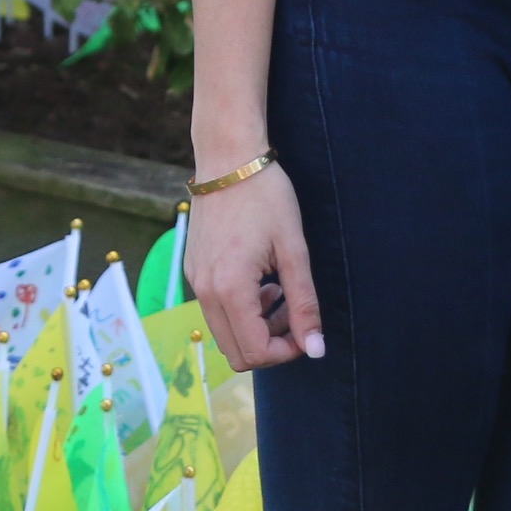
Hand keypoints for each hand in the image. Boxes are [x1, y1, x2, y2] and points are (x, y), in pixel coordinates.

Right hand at [185, 164, 324, 370]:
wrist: (229, 158)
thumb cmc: (266, 196)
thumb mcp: (293, 250)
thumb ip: (304, 304)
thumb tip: (316, 349)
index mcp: (230, 289)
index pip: (255, 352)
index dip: (287, 352)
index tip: (308, 331)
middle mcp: (205, 291)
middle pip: (235, 353)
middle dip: (270, 344)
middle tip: (295, 315)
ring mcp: (195, 281)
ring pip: (224, 333)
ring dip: (256, 327)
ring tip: (280, 293)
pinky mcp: (193, 270)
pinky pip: (215, 309)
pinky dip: (241, 309)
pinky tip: (261, 280)